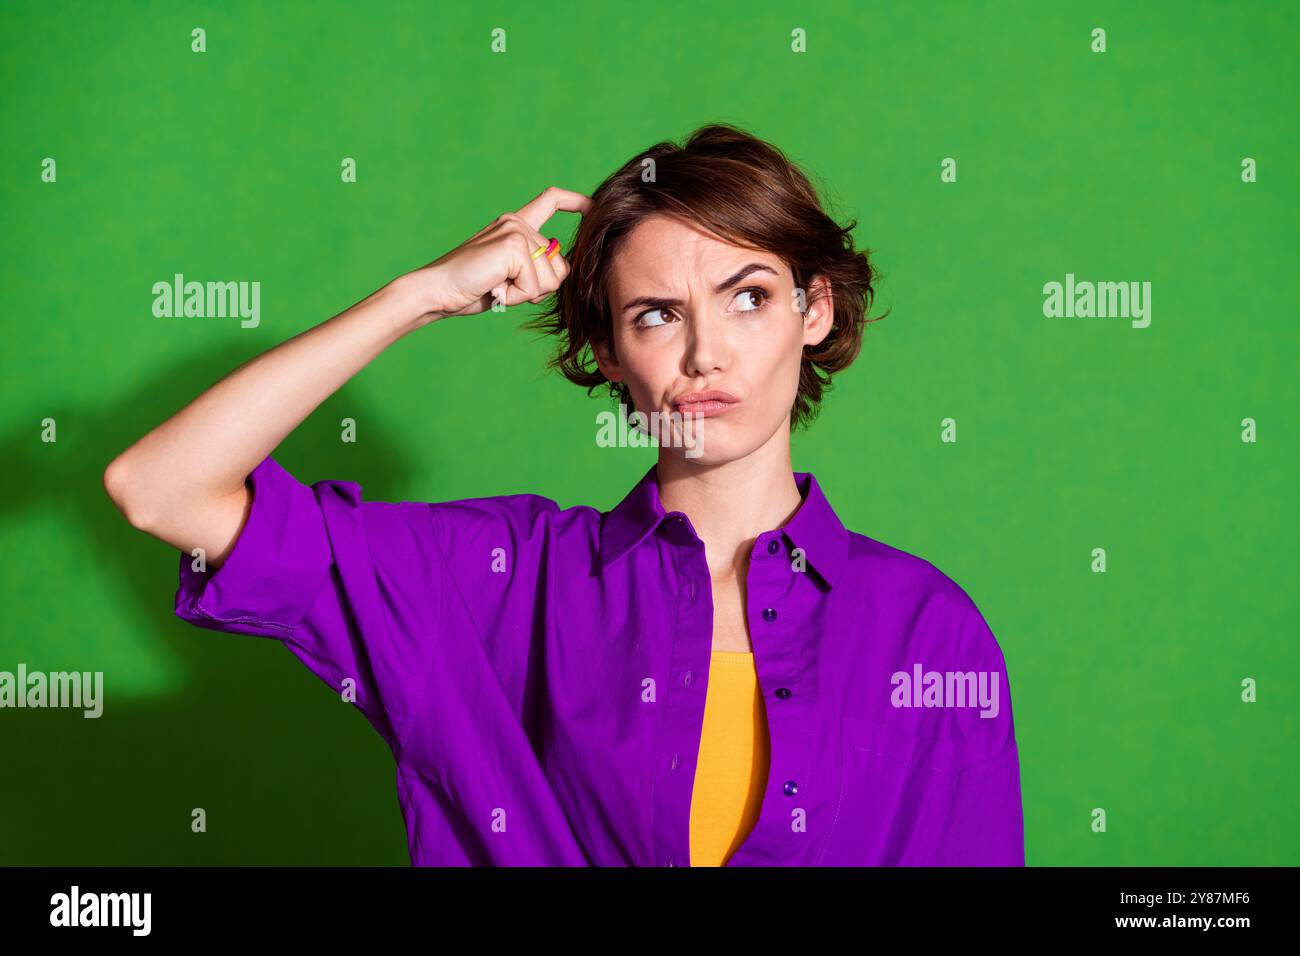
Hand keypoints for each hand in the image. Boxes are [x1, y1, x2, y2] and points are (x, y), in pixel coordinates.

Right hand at [402, 185, 590, 324]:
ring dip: (525, 295)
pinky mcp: (513, 246)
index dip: (577, 202)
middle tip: (505, 287)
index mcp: (515, 225)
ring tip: (497, 286)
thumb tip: (564, 271)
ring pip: (550, 280)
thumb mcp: (510, 275)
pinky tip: (495, 289)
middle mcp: (517, 222)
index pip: (551, 200)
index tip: (593, 206)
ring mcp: (516, 231)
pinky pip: (534, 286)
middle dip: (539, 289)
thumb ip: (534, 268)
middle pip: (561, 267)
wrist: (437, 291)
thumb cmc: (471, 288)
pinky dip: (516, 297)